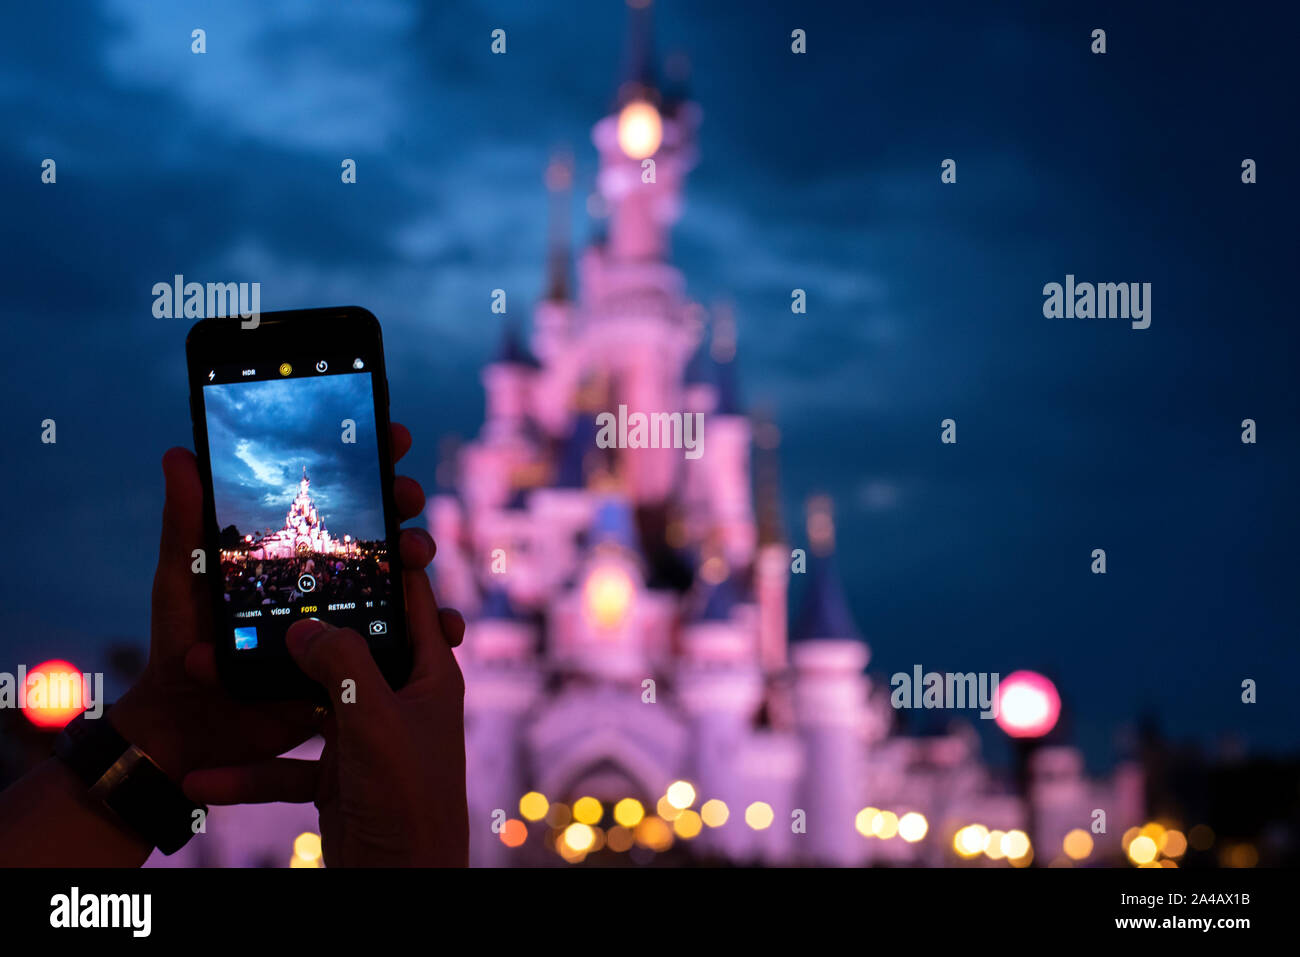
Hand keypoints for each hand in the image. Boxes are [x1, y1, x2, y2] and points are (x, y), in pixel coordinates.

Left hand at [109, 422, 452, 784]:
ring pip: (404, 580)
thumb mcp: (181, 576)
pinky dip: (437, 634)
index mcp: (295, 549)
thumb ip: (186, 521)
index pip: (342, 494)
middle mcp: (330, 576)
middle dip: (403, 504)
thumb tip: (179, 455)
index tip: (394, 435)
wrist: (189, 726)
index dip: (374, 460)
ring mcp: (350, 617)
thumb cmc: (182, 644)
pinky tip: (449, 628)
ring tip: (414, 555)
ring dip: (420, 560)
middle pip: (382, 528)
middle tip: (405, 497)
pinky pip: (410, 644)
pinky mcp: (361, 662)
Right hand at [182, 572, 468, 866]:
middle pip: (345, 647)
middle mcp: (399, 700)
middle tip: (251, 599)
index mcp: (427, 675)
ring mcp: (367, 738)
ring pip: (304, 705)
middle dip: (294, 632)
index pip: (411, 601)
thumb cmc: (408, 801)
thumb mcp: (374, 721)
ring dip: (256, 701)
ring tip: (206, 677)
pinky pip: (287, 766)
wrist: (398, 886)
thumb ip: (341, 665)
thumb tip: (304, 625)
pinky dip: (250, 771)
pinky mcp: (338, 778)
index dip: (389, 561)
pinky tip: (204, 777)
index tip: (353, 527)